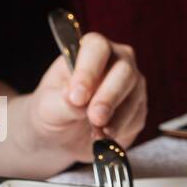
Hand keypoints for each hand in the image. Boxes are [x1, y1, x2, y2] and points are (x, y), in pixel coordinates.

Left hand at [27, 33, 146, 161]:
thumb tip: (74, 98)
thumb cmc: (53, 110)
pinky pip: (137, 117)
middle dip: (108, 97)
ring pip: (134, 96)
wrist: (63, 136)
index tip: (77, 97)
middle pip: (124, 71)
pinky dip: (121, 130)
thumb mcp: (48, 107)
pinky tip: (105, 137)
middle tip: (95, 118)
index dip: (89, 71)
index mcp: (89, 50)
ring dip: (116, 118)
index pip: (96, 49)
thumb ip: (61, 102)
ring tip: (96, 134)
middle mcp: (116, 61)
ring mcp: (131, 85)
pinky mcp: (138, 108)